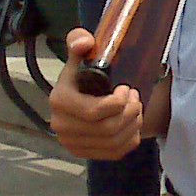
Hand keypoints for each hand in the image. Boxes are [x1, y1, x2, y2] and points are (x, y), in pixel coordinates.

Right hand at [47, 29, 143, 159]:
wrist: (86, 95)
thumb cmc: (87, 72)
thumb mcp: (83, 53)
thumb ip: (79, 41)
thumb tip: (84, 42)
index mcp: (59, 101)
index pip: (94, 112)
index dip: (118, 102)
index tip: (125, 88)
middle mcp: (61, 126)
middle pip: (107, 129)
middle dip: (130, 111)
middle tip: (135, 98)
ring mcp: (72, 143)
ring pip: (113, 141)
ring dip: (133, 123)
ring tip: (136, 108)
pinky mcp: (85, 154)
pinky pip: (115, 152)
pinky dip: (131, 138)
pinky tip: (132, 124)